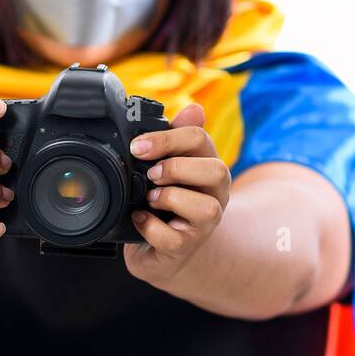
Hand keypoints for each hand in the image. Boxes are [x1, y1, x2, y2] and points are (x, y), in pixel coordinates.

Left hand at [123, 102, 230, 286]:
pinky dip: (152, 227)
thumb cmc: (167, 200)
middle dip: (178, 167)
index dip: (168, 139)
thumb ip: (177, 136)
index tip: (138, 146)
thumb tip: (195, 108)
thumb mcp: (170, 164)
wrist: (164, 247)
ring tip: (150, 198)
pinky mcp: (187, 246)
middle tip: (150, 173)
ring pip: (205, 208)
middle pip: (217, 169)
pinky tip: (140, 219)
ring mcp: (205, 222)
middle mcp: (214, 193)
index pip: (200, 139)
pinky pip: (175, 238)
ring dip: (171, 198)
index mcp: (207, 164)